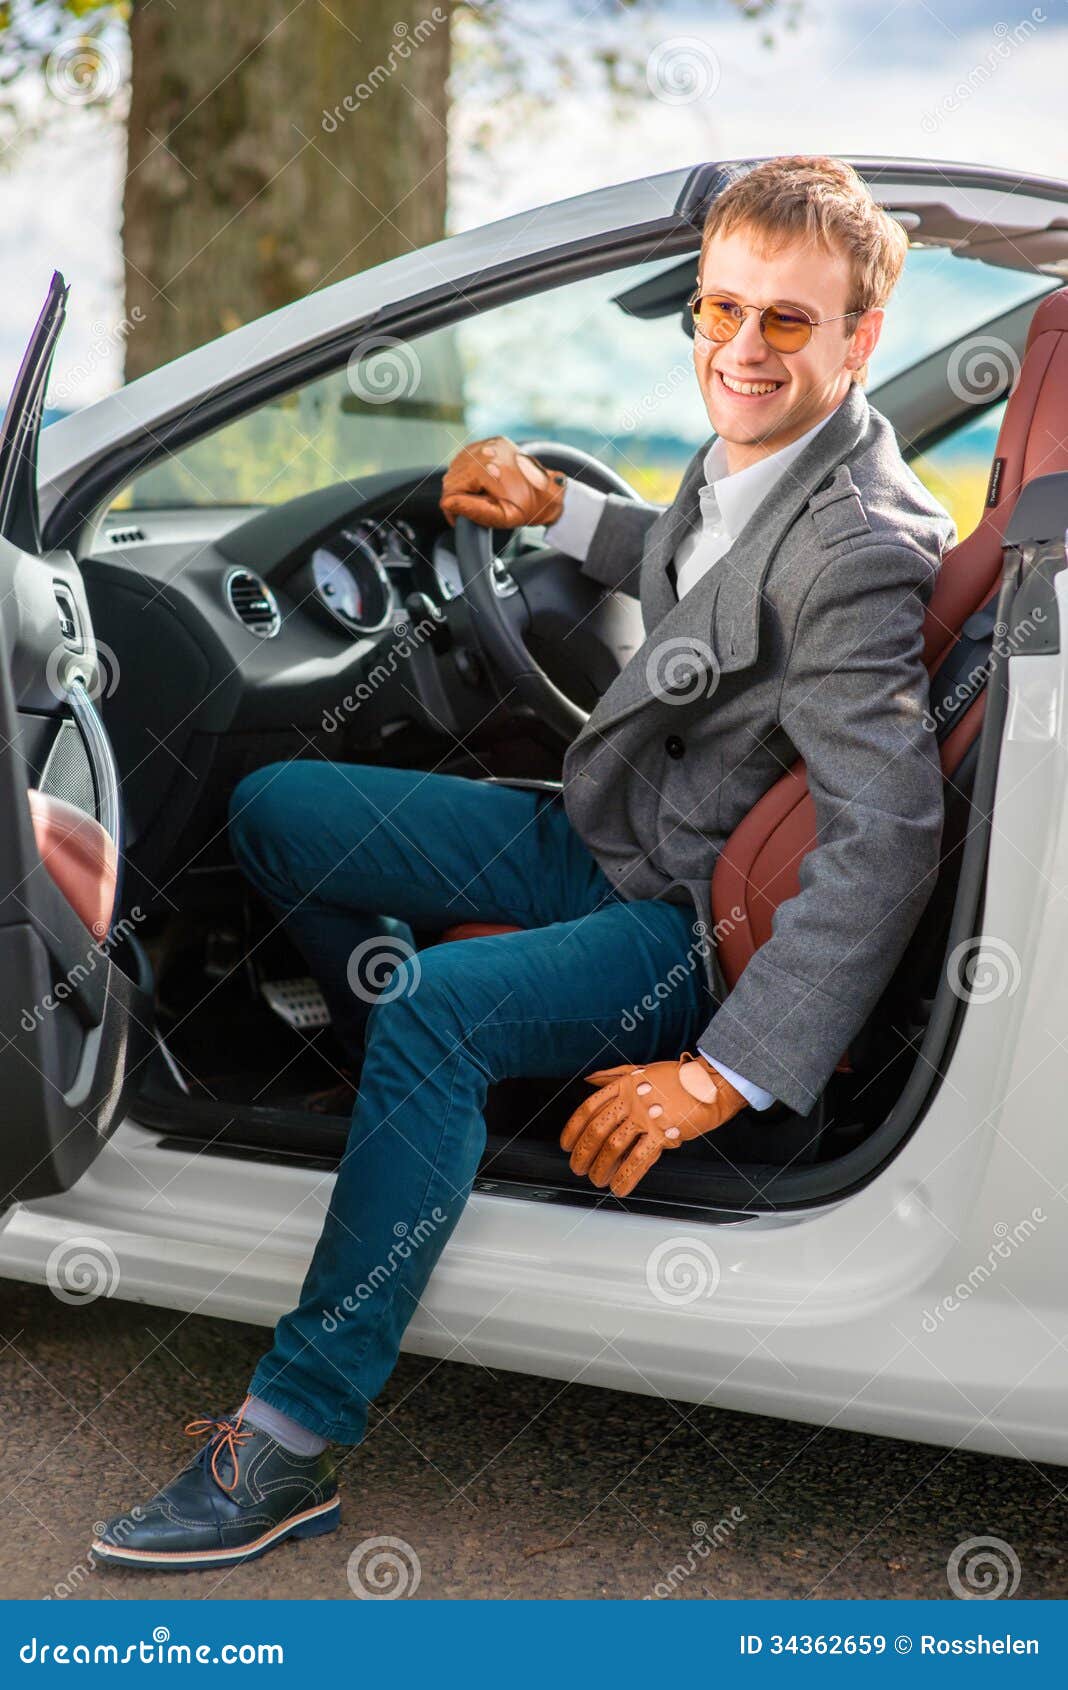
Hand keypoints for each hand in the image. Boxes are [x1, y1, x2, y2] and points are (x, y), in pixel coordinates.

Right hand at [440, 436, 565, 529]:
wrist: (549, 491)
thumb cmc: (528, 507)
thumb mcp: (501, 517)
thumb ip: (472, 510)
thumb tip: (448, 502)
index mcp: (486, 467)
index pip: (451, 488)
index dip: (451, 508)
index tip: (458, 519)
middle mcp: (487, 450)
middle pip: (452, 476)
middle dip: (457, 496)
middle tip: (471, 509)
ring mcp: (491, 443)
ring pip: (457, 466)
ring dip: (462, 484)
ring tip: (478, 497)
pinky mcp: (494, 441)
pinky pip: (469, 457)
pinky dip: (470, 472)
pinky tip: (482, 483)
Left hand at [560, 1052, 747, 1197]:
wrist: (713, 1083)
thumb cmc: (681, 1078)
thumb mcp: (643, 1069)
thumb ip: (614, 1075)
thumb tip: (590, 1079)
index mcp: (625, 1085)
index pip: (589, 1108)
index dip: (573, 1129)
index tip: (566, 1143)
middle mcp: (633, 1101)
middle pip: (597, 1130)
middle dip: (583, 1153)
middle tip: (578, 1167)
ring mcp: (648, 1118)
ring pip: (614, 1147)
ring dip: (601, 1167)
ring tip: (597, 1179)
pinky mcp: (665, 1134)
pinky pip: (640, 1159)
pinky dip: (627, 1176)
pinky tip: (619, 1186)